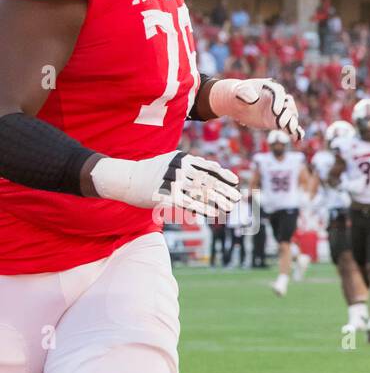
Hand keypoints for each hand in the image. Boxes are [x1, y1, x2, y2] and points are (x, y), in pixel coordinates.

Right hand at [89, 151, 240, 217]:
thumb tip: (215, 166)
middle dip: (224, 189)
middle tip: (237, 197)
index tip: (235, 181)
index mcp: (183, 158)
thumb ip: (192, 165)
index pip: (207, 166)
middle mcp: (179, 168)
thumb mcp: (172, 162)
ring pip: (200, 192)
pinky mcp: (166, 193)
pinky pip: (188, 202)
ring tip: (229, 207)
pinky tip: (213, 213)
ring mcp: (172, 180)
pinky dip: (202, 208)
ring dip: (217, 200)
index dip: (223, 174)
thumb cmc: (154, 172)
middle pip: (206, 179)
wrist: (128, 179)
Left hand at [212, 78, 302, 140]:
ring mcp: (280, 111)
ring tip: (291, 131)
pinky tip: (298, 139)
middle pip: (288, 105)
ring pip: (291, 117)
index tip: (274, 112)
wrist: (237, 104)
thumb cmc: (238, 94)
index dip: (279, 102)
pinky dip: (295, 132)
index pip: (279, 94)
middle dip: (287, 115)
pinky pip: (289, 127)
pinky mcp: (278, 122)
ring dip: (292, 123)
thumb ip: (245, 92)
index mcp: (272, 88)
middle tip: (280, 124)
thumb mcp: (238, 91)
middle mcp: (279, 100)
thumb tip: (254, 99)